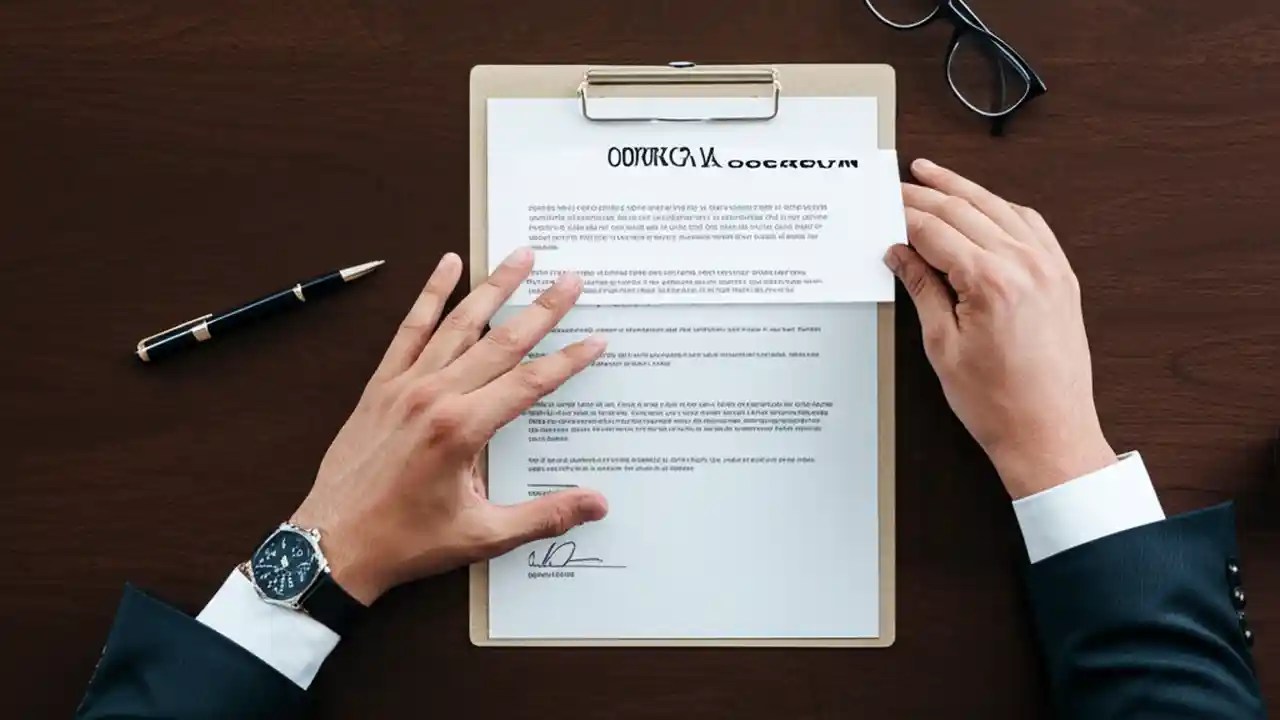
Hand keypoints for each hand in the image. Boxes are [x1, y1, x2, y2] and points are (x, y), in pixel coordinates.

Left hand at [291, 248, 607, 604]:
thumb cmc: (406, 542)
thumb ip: (544, 514)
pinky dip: (430, 295)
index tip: (595, 340)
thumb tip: (597, 504)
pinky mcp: (381, 386)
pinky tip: (447, 266)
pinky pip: (409, 330)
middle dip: (542, 310)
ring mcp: (405, 386)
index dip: (568, 360)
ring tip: (521, 257)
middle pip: (501, 343)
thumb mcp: (483, 535)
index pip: (530, 383)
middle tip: (571, 281)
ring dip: (494, 288)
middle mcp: (435, 397)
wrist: (333, 545)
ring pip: (459, 324)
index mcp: (463, 430)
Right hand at [884, 159, 1115, 499]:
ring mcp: (1049, 267)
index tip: (884, 206)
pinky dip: (1002, 208)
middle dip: (927, 193)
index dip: (904, 216)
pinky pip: (1031, 225)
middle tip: (900, 182)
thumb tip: (901, 255)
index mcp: (990, 281)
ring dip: (964, 188)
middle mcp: (1025, 265)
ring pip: (999, 207)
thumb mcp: (942, 345)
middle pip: (965, 210)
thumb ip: (922, 289)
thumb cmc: (998, 403)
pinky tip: (985, 204)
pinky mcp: (1062, 277)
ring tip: (934, 174)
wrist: (1049, 433)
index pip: (935, 230)